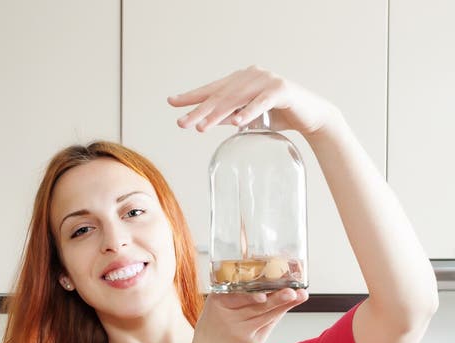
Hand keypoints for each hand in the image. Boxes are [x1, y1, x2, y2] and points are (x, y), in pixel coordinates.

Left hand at [168, 65, 338, 136]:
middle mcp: (251, 76)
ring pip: (237, 98)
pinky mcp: (281, 90)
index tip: (172, 103)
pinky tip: (235, 122)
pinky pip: (261, 102)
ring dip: (217, 114)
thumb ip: (229, 114)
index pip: (212, 89)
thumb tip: (206, 120)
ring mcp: (266, 80)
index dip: (192, 96)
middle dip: (199, 110)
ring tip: (201, 128)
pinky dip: (248, 112)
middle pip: (220, 95)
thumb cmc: (278, 115)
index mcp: (241, 80)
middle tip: (182, 123)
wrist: (310, 116)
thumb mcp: (248, 116)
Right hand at [193, 287, 309, 342]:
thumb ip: (236, 292)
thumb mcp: (217, 304)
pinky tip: (291, 304)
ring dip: (285, 304)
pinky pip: (269, 325)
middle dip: (276, 299)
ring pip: (266, 316)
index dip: (249, 298)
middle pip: (256, 308)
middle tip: (292, 292)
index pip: (236, 298)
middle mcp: (229, 319)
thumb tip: (266, 275)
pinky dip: (280, 313)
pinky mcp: (252, 342)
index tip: (262, 295)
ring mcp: (241, 333)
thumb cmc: (215, 322)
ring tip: (300, 295)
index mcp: (218, 303)